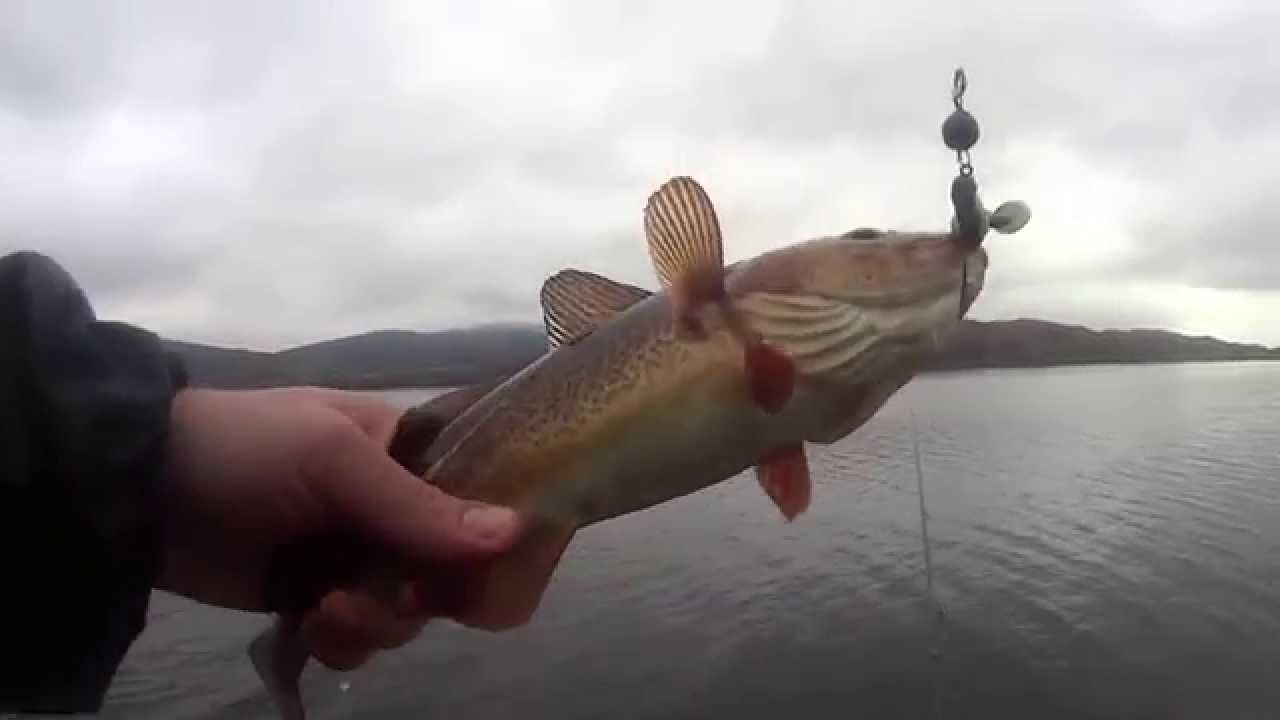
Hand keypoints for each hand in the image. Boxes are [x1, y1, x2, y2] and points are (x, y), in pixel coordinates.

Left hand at [157, 386, 521, 669]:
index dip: (489, 538)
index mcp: (406, 450)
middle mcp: (391, 505)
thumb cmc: (248, 448)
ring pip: (406, 611)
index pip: (478, 495)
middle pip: (448, 568)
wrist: (140, 491)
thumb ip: (419, 506)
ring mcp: (354, 554)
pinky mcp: (316, 596)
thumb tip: (513, 532)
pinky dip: (344, 642)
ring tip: (326, 611)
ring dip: (376, 625)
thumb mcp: (335, 462)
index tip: (484, 574)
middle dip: (420, 595)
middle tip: (388, 598)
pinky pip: (360, 636)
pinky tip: (309, 624)